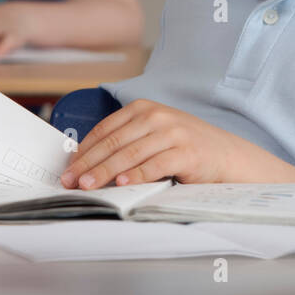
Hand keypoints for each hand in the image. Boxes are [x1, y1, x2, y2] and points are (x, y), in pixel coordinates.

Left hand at [60, 99, 243, 188]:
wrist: (225, 155)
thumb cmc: (185, 147)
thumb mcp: (155, 134)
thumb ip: (128, 140)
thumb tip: (88, 161)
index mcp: (144, 108)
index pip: (105, 129)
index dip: (84, 150)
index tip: (69, 168)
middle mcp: (157, 116)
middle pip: (114, 142)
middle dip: (88, 164)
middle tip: (71, 181)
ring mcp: (173, 133)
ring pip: (130, 154)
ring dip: (106, 172)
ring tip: (89, 186)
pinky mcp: (186, 152)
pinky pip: (155, 165)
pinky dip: (137, 175)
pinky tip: (123, 184)